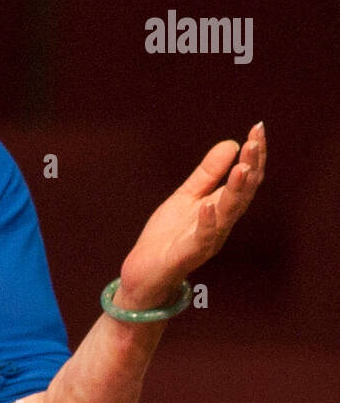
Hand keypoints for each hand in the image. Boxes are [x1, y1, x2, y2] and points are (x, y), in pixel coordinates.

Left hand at [117, 121, 266, 307]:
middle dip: (251, 167)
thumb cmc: (168, 237)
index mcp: (221, 208)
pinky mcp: (188, 254)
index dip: (254, 156)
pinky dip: (207, 221)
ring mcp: (206, 240)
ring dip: (235, 190)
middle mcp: (221, 224)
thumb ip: (207, 174)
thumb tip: (231, 144)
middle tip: (255, 142)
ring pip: (228, 214)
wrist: (144, 273)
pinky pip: (202, 238)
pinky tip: (208, 204)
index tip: (257, 129)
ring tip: (242, 168)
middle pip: (242, 193)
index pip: (244, 179)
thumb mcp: (186, 197)